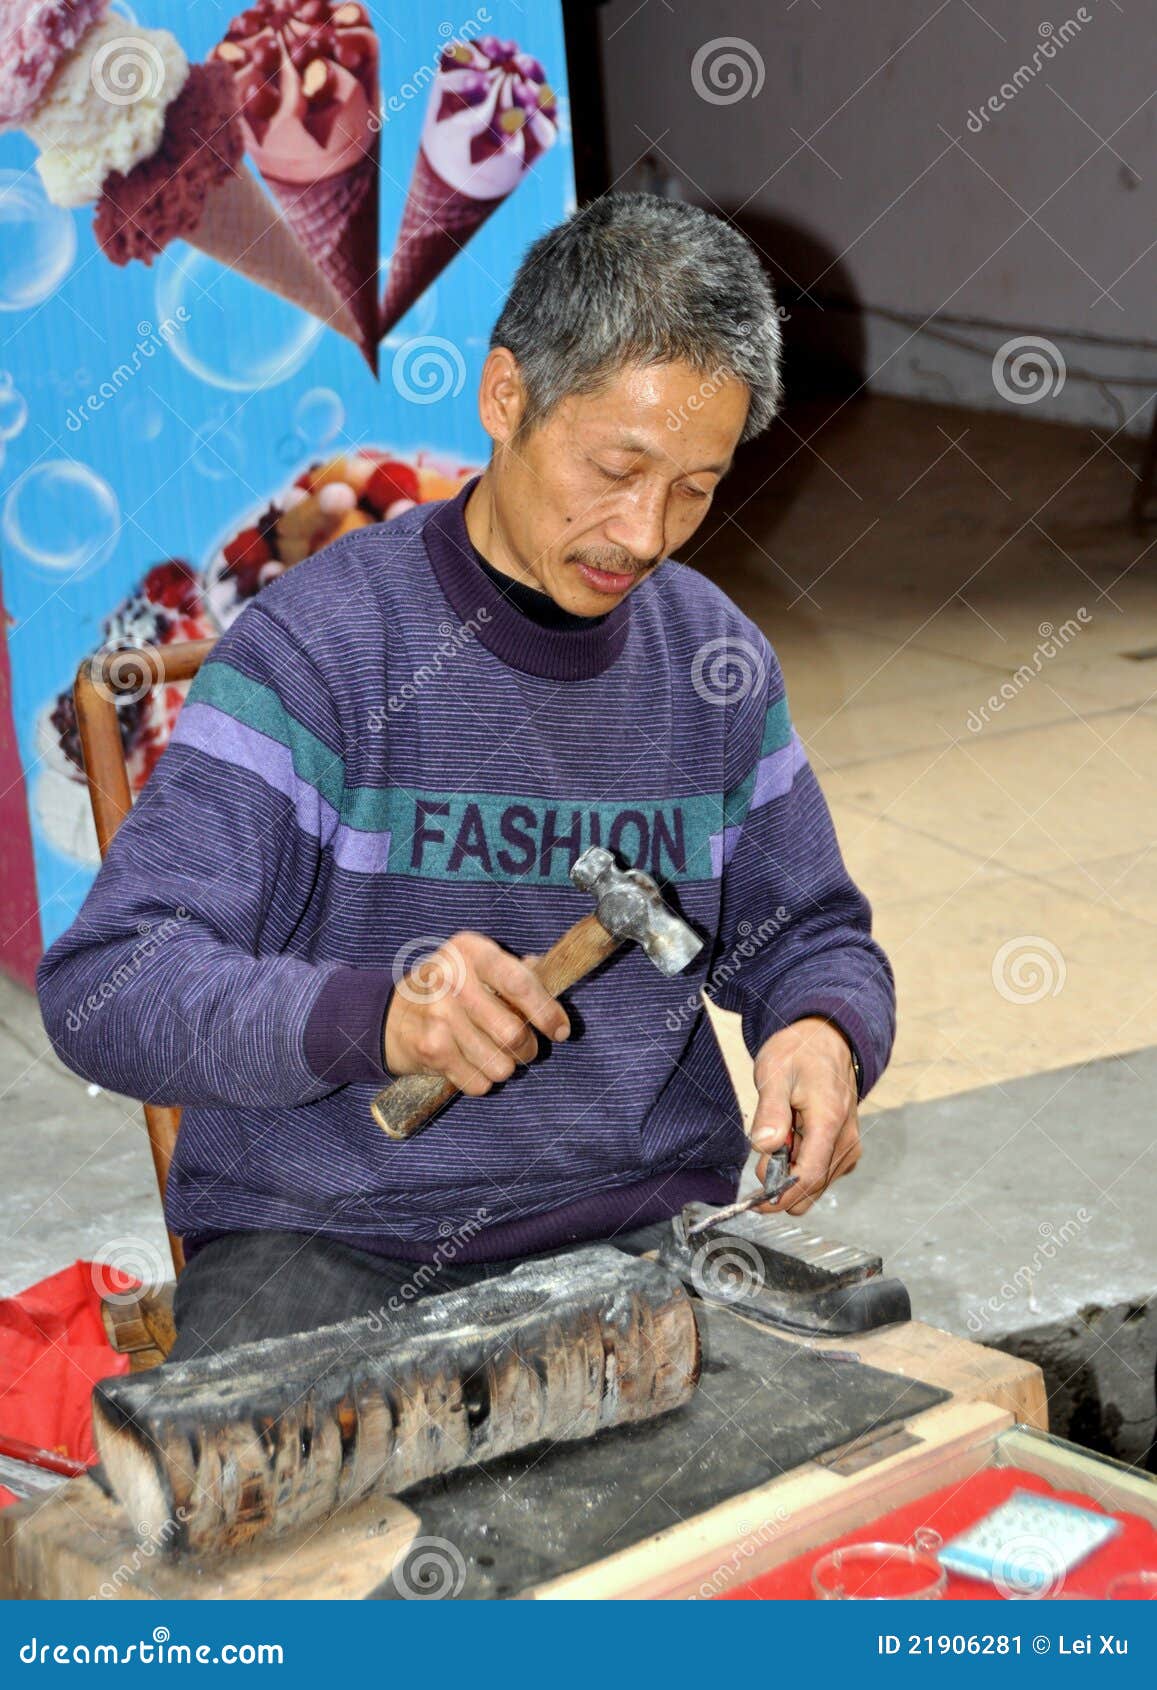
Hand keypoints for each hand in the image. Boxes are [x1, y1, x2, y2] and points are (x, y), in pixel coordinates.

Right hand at [383, 931, 568, 1094]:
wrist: (390, 1014)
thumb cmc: (448, 988)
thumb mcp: (476, 964)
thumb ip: (515, 970)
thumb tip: (551, 977)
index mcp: (470, 951)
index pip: (520, 983)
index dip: (547, 1012)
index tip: (560, 1030)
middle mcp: (452, 980)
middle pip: (513, 1033)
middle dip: (528, 1047)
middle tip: (525, 1046)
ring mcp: (439, 1016)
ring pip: (500, 1064)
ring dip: (505, 1066)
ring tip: (494, 1055)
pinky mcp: (431, 1049)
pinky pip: (478, 1082)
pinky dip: (482, 1080)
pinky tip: (470, 1063)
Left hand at [750, 1017, 859, 1215]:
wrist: (827, 1039)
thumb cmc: (800, 1052)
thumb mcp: (774, 1073)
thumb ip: (770, 1111)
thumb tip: (764, 1146)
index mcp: (829, 1122)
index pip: (806, 1178)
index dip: (778, 1195)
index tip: (754, 1200)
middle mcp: (846, 1141)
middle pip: (810, 1187)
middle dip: (781, 1183)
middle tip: (765, 1150)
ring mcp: (849, 1148)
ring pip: (815, 1185)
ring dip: (790, 1173)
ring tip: (782, 1134)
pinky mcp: (846, 1150)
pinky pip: (820, 1174)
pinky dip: (801, 1167)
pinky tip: (793, 1139)